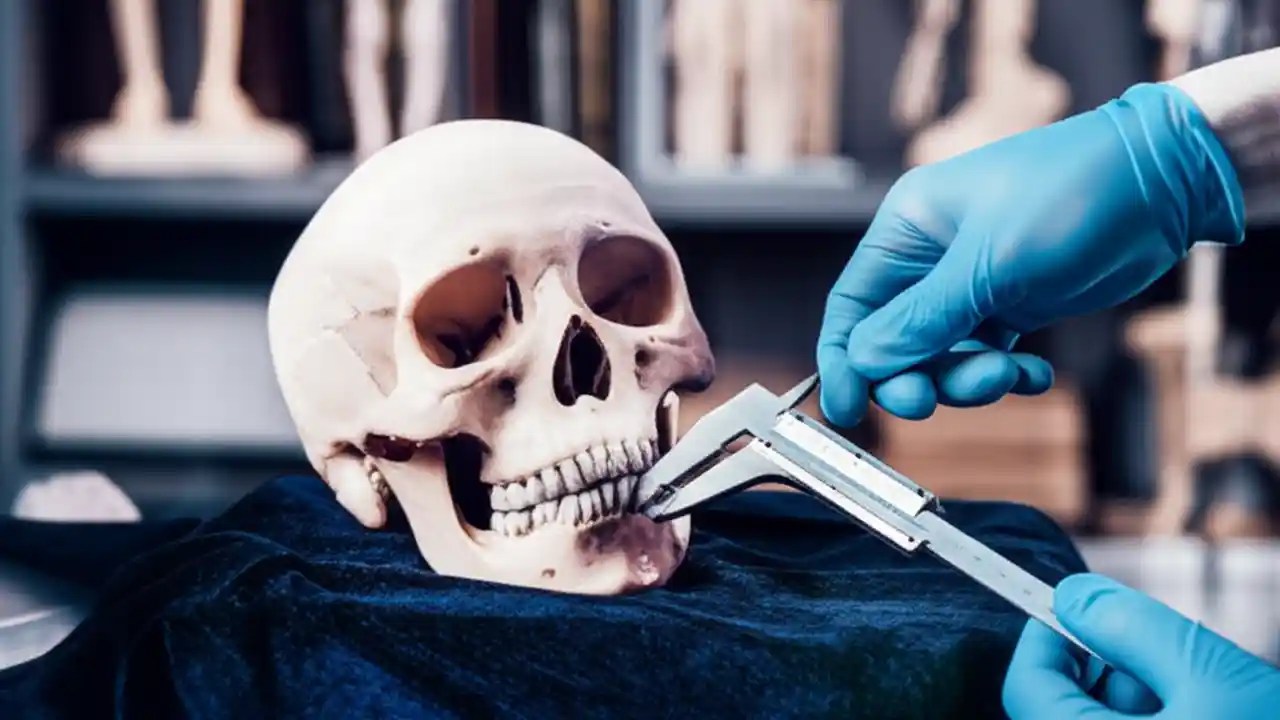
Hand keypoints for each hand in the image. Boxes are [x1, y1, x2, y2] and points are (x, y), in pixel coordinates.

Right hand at [817, 83, 1244, 426]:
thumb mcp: (990, 264)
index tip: (844, 410)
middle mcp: (930, 256)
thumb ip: (923, 319)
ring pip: (940, 354)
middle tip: (932, 401)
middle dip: (913, 375)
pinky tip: (1032, 372)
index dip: (844, 360)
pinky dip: (1003, 372)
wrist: (1165, 180)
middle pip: (892, 339)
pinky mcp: (1010, 301)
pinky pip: (984, 353)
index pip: (851, 305)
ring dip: (966, 378)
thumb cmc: (1074, 193)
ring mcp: (970, 281)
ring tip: (1007, 374)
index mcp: (908, 227)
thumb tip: (865, 360)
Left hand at [1003, 573, 1279, 718]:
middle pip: (1060, 714)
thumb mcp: (1213, 675)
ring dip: (1135, 708)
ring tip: (1204, 704)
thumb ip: (1133, 629)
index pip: (1027, 689)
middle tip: (1164, 664)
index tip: (1077, 610)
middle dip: (1104, 676)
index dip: (1046, 639)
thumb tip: (1074, 597)